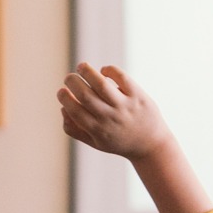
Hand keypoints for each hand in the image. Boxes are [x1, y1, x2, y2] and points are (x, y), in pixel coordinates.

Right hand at [57, 63, 173, 160]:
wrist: (151, 145)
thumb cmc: (119, 142)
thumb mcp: (97, 143)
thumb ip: (76, 130)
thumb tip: (63, 109)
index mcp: (98, 131)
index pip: (75, 111)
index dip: (65, 98)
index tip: (61, 91)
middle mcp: (111, 118)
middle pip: (85, 95)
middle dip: (72, 82)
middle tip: (69, 78)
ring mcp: (125, 106)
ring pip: (101, 84)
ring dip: (87, 71)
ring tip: (81, 67)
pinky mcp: (138, 95)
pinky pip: (121, 77)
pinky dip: (109, 70)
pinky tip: (104, 71)